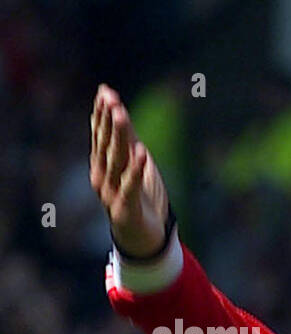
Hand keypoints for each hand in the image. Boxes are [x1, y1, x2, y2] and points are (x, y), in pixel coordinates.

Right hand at [89, 83, 170, 257]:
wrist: (143, 239)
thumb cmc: (139, 200)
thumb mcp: (134, 167)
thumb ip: (127, 143)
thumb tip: (120, 113)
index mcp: (103, 166)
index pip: (100, 135)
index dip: (102, 114)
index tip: (105, 91)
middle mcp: (103, 177)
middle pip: (106, 144)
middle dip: (108, 120)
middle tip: (111, 98)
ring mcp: (112, 193)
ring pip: (116, 161)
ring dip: (118, 137)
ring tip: (122, 115)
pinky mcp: (125, 209)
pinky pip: (131, 186)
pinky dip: (136, 170)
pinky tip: (142, 153)